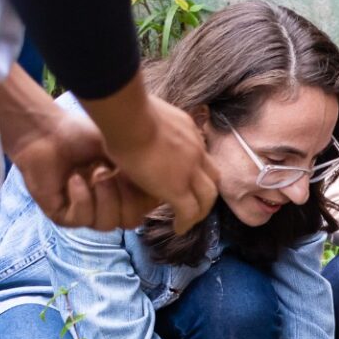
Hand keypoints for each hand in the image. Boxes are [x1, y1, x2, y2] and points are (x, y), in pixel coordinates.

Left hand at [7, 110, 153, 230]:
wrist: (48, 130)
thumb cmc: (85, 135)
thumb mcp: (125, 151)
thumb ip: (145, 171)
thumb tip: (167, 189)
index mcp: (123, 192)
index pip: (144, 209)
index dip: (145, 196)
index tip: (140, 173)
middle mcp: (106, 205)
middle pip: (131, 222)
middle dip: (126, 197)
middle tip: (115, 172)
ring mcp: (86, 213)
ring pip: (108, 225)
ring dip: (104, 196)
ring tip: (95, 172)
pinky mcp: (64, 216)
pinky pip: (83, 219)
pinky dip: (82, 197)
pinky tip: (75, 178)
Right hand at [79, 76, 218, 233]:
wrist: (128, 117)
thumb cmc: (125, 110)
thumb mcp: (144, 113)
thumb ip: (148, 123)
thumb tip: (133, 124)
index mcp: (187, 130)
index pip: (198, 152)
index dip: (195, 168)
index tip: (185, 178)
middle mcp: (195, 149)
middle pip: (212, 176)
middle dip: (206, 192)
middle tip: (196, 203)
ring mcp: (190, 169)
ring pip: (207, 197)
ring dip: (201, 210)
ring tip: (189, 220)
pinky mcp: (178, 188)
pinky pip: (189, 212)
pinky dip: (186, 222)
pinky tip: (178, 229)